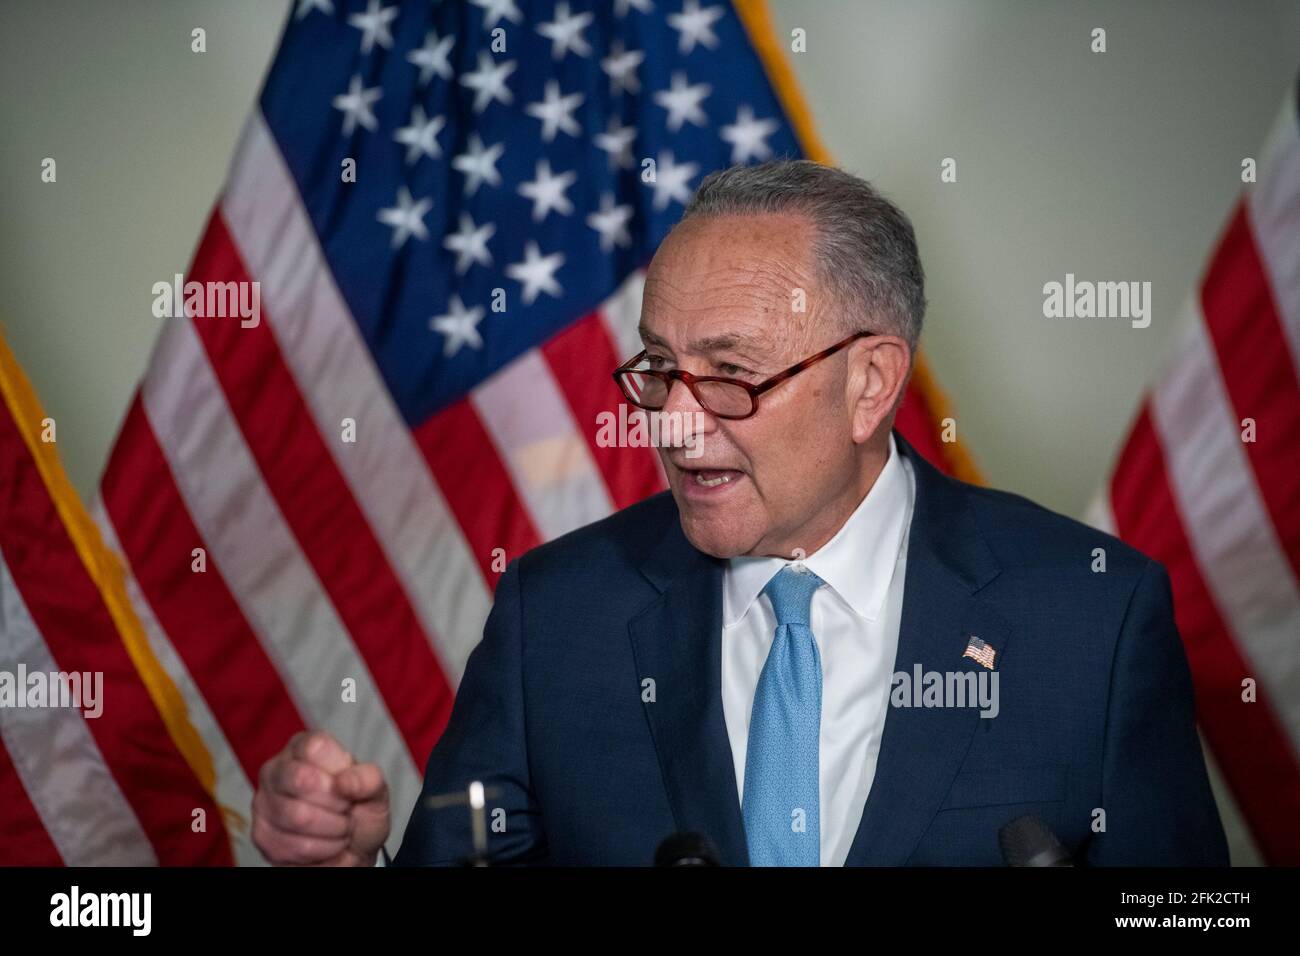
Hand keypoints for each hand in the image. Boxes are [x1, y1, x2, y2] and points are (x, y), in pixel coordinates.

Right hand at [252, 730, 390, 865]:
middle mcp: (278, 769)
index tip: (348, 786)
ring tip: (338, 826)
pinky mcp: (261, 833)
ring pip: (298, 816)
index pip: (315, 748)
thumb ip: (368, 779)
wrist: (351, 850)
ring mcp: (264, 801)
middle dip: (336, 803)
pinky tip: (323, 842)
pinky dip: (319, 849)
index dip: (339, 772)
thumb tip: (344, 781)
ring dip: (331, 829)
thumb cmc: (359, 811)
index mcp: (305, 747)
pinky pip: (291, 845)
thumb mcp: (376, 791)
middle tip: (345, 808)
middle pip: (302, 780)